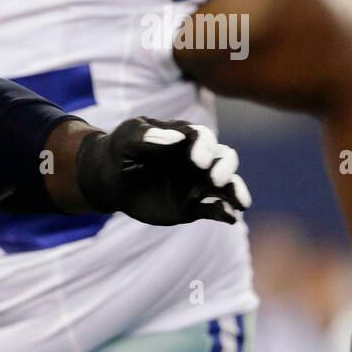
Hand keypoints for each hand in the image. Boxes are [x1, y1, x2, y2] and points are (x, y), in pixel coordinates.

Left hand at [76, 118, 250, 224]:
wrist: (110, 179)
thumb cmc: (121, 150)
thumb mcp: (127, 137)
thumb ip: (146, 135)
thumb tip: (175, 137)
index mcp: (184, 137)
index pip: (203, 137)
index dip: (205, 147)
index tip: (198, 161)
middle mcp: (198, 159)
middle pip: (224, 158)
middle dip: (225, 167)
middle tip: (215, 180)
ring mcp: (198, 183)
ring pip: (227, 184)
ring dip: (235, 191)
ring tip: (241, 203)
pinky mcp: (193, 206)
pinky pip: (215, 208)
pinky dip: (225, 212)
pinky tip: (230, 217)